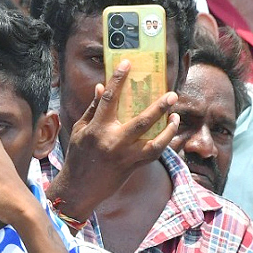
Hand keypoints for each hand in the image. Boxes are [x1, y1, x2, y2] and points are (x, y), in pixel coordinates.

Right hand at [48, 60, 178, 221]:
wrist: (78, 189)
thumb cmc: (78, 156)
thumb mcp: (80, 130)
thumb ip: (93, 109)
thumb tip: (100, 87)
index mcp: (97, 128)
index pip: (109, 98)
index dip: (118, 79)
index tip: (127, 63)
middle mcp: (113, 141)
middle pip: (141, 121)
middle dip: (159, 107)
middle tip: (171, 94)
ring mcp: (125, 156)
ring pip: (154, 142)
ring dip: (168, 128)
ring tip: (175, 116)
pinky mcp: (132, 167)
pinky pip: (153, 154)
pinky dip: (164, 143)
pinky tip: (169, 132)